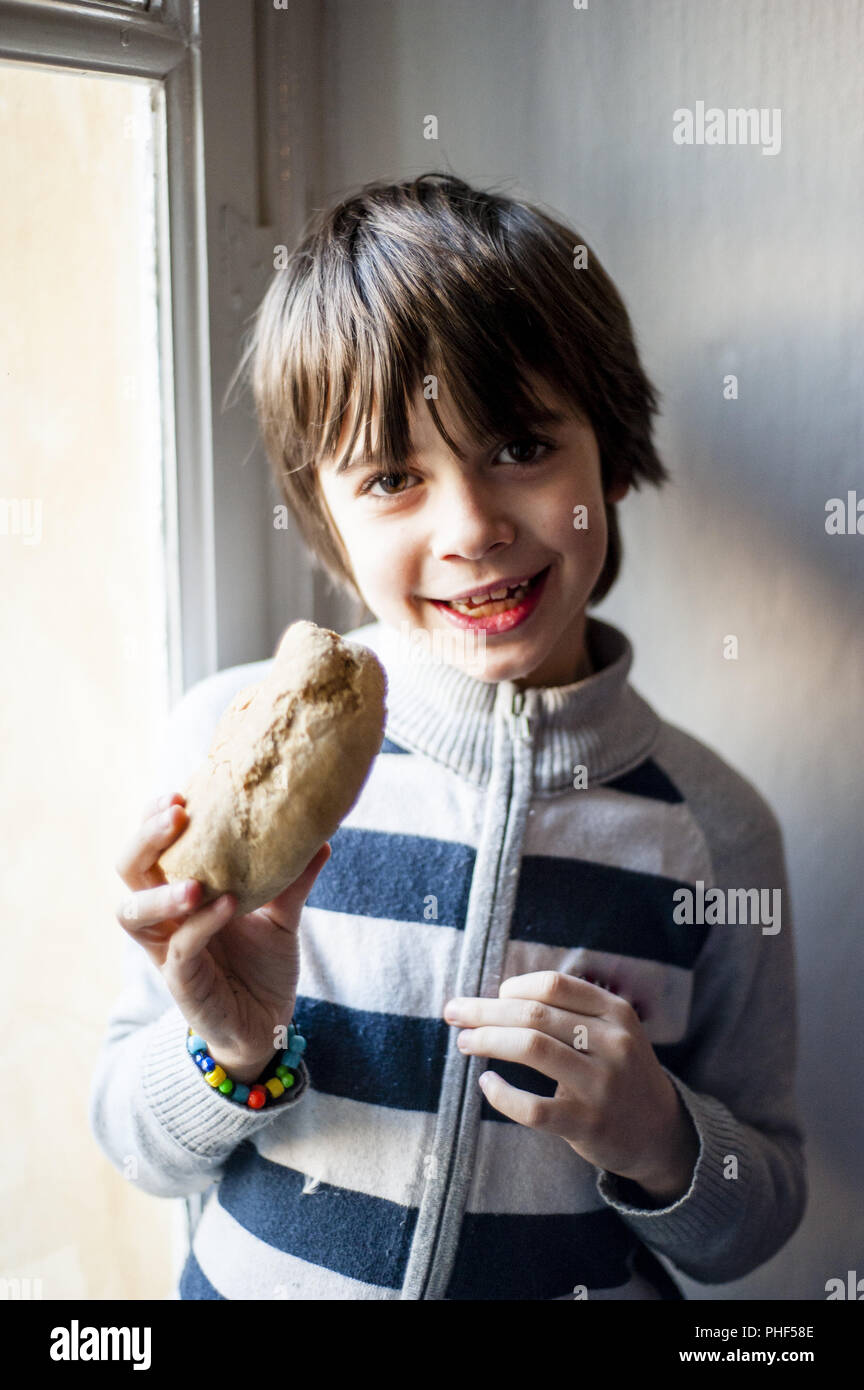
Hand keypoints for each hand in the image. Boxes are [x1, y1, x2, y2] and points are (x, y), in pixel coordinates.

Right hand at [114, 790, 329, 1075]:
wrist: (269, 1026)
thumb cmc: (262, 967)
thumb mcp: (281, 916)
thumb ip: (293, 880)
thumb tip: (321, 837)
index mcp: (179, 894)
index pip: (150, 849)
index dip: (152, 821)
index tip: (178, 793)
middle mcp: (165, 919)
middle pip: (129, 872)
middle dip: (145, 839)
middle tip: (176, 813)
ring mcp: (168, 950)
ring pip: (133, 914)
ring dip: (160, 892)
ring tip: (195, 879)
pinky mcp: (183, 982)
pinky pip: (180, 950)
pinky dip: (202, 925)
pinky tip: (229, 905)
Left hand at [443, 970, 699, 1201]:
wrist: (661, 1133)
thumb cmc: (620, 1072)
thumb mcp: (612, 1031)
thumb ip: (571, 1012)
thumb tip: (500, 996)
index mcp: (616, 1012)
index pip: (553, 985)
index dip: (513, 987)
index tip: (492, 996)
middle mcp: (613, 1043)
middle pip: (534, 1013)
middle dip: (485, 1010)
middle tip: (454, 1012)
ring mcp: (601, 1084)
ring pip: (531, 1048)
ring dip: (488, 1040)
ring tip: (465, 1042)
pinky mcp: (588, 1124)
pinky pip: (533, 1107)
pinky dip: (502, 1095)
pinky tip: (487, 1086)